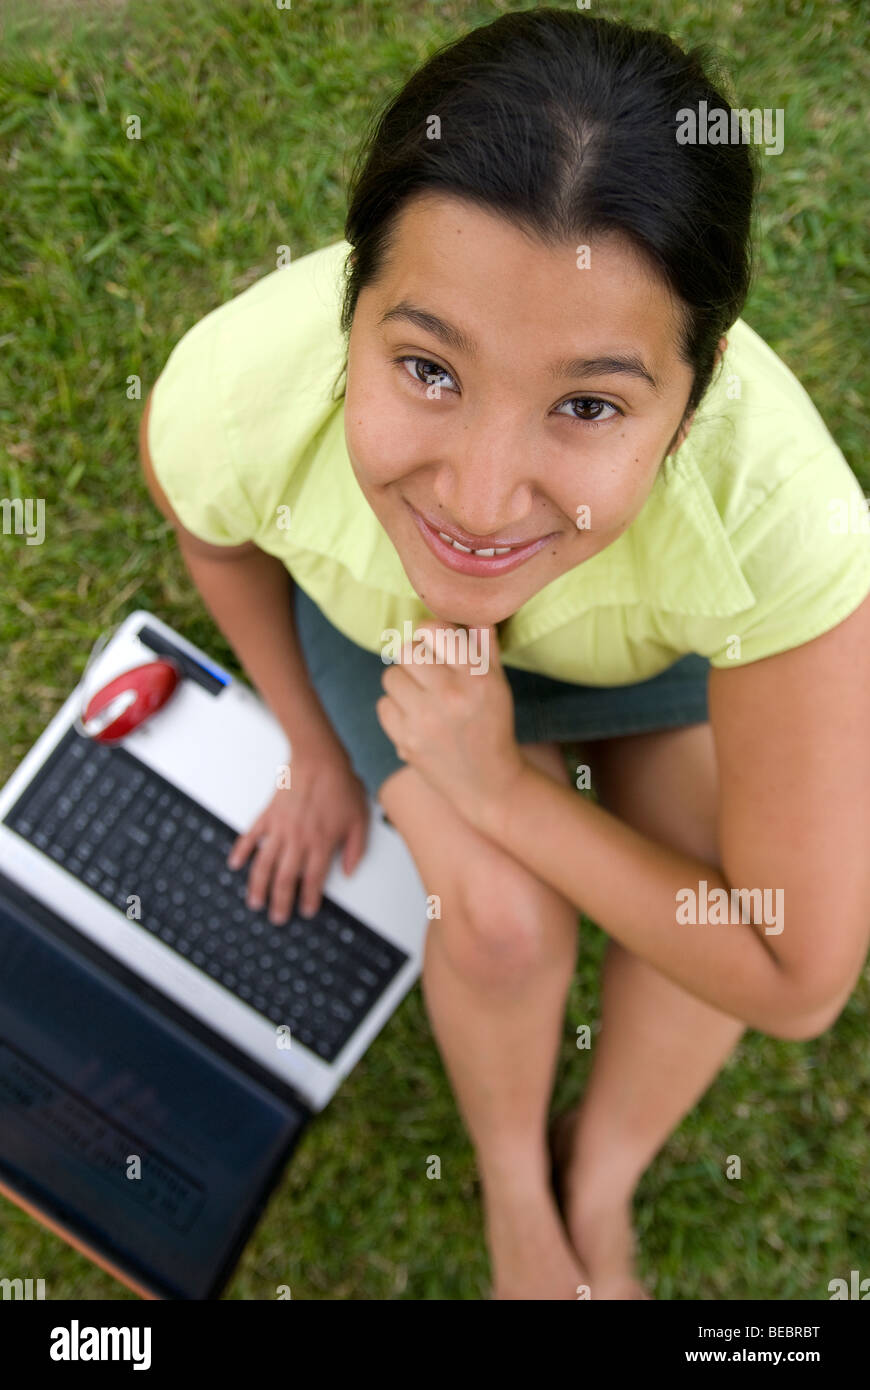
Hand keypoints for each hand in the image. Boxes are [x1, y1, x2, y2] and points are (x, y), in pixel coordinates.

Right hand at [226, 732, 368, 923]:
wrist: (319, 759)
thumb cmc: (341, 785)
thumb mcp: (359, 819)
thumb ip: (355, 849)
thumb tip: (349, 871)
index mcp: (321, 843)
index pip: (313, 880)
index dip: (309, 899)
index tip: (305, 912)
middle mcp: (298, 840)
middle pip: (286, 879)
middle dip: (280, 902)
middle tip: (277, 918)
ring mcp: (279, 828)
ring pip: (264, 864)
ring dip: (258, 886)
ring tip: (255, 902)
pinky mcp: (268, 815)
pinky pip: (250, 837)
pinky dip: (241, 851)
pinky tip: (235, 864)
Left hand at [376, 620, 523, 833]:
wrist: (488, 782)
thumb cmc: (492, 724)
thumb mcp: (498, 683)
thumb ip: (483, 644)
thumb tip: (469, 610)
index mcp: (476, 677)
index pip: (432, 631)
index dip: (429, 633)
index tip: (434, 644)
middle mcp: (450, 696)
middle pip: (407, 651)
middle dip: (415, 658)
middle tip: (426, 671)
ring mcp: (425, 721)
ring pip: (391, 676)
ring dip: (403, 682)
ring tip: (421, 695)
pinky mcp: (407, 741)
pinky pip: (383, 705)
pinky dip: (395, 708)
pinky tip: (415, 717)